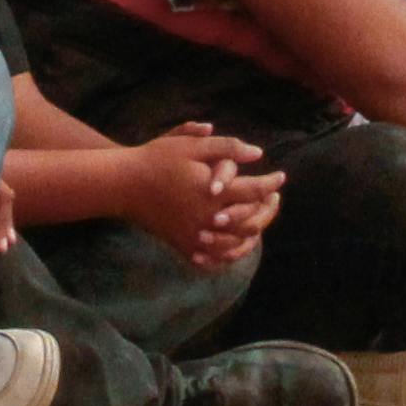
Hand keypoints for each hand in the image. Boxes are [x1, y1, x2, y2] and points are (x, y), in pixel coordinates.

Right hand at [125, 121, 283, 267]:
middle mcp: (208, 219)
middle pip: (251, 222)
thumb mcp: (191, 146)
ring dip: (252, 234)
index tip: (281, 177)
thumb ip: (227, 147)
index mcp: (213, 193)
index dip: (271, 183)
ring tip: (259, 222)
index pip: (254, 191)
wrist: (124, 185)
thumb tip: (258, 153)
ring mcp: (196, 237)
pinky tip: (235, 244)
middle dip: (267, 210)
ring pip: (236, 245)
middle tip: (274, 199)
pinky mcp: (184, 246)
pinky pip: (214, 259)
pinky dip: (229, 254)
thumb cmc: (157, 159)